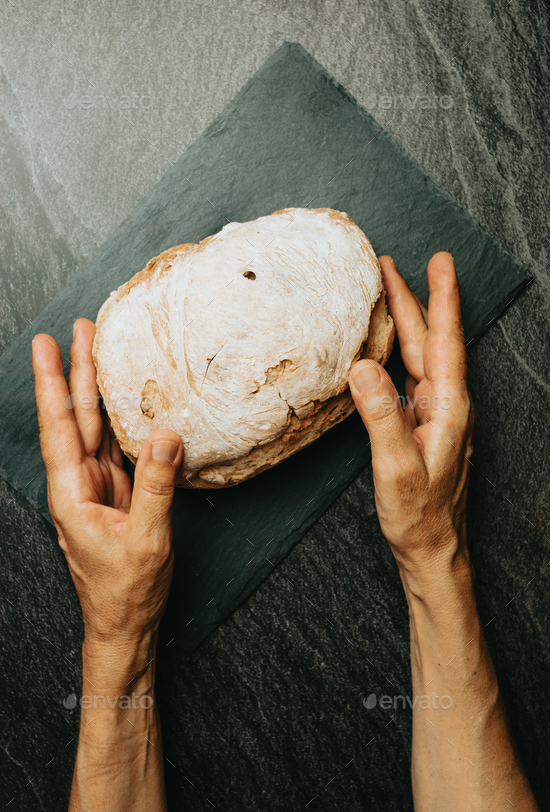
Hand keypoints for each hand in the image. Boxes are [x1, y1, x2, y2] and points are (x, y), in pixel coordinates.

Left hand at [32, 319, 181, 653]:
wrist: (123, 624)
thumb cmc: (126, 591)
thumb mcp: (147, 539)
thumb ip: (156, 486)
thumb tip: (165, 436)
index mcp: (72, 494)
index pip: (59, 428)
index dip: (53, 384)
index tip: (45, 347)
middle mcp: (78, 485)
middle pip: (76, 418)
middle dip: (76, 372)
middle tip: (78, 330)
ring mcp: (96, 489)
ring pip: (93, 429)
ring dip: (94, 390)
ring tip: (98, 350)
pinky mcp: (114, 495)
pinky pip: (114, 448)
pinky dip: (117, 420)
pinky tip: (124, 399)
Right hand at [348, 252, 474, 584]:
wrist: (433, 550)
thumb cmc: (419, 515)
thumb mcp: (396, 467)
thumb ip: (382, 415)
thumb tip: (363, 366)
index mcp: (449, 407)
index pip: (446, 340)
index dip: (440, 298)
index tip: (439, 261)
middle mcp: (447, 405)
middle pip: (430, 340)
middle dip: (413, 299)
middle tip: (390, 265)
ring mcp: (436, 415)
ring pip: (421, 356)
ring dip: (407, 321)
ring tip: (388, 292)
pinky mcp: (423, 426)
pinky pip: (411, 376)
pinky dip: (398, 352)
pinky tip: (386, 348)